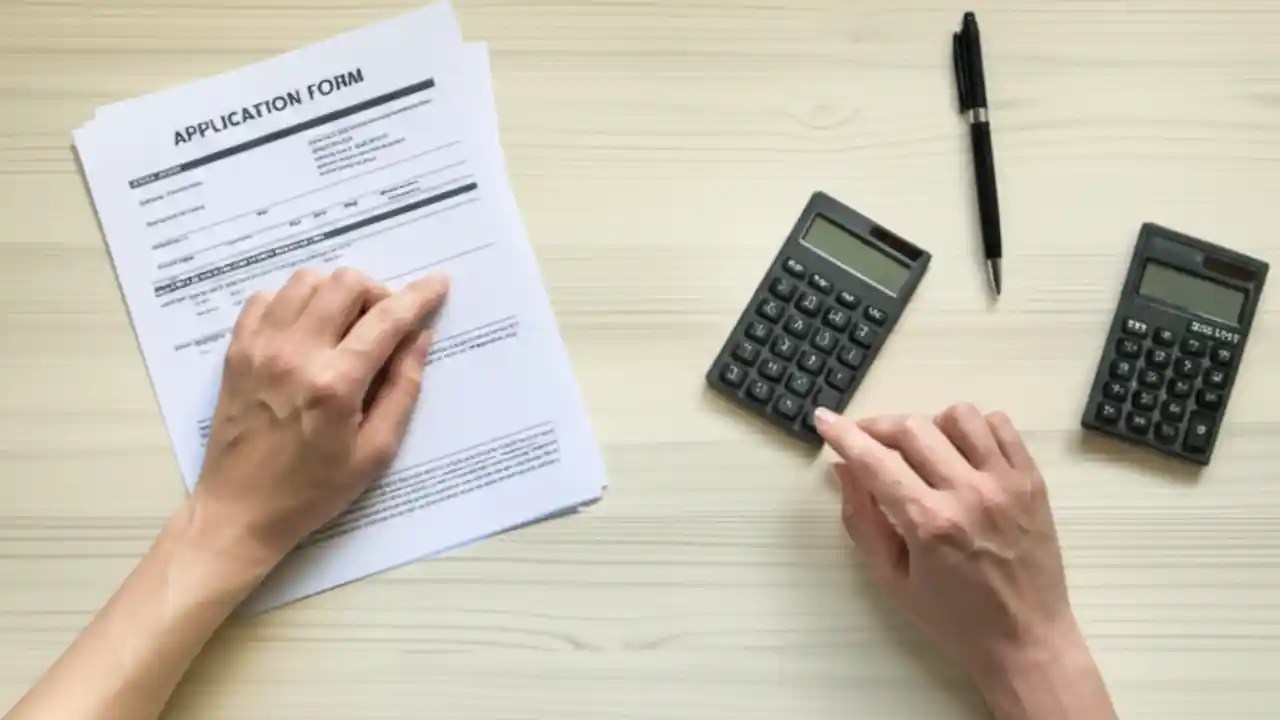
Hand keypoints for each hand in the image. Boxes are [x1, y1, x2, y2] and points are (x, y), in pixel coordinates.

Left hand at [191, 268, 448, 568]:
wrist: (239, 510)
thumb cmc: (314, 490)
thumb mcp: (375, 451)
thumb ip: (403, 389)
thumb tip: (420, 337)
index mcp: (335, 383)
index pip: (386, 319)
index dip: (419, 297)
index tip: (437, 284)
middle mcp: (294, 353)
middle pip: (345, 283)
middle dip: (377, 292)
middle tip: (385, 324)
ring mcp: (259, 347)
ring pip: (306, 280)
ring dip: (336, 293)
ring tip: (346, 325)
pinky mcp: (236, 350)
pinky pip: (268, 297)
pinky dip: (295, 301)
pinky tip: (307, 329)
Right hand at [815, 404, 1114, 719]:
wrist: (1027, 640)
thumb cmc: (954, 618)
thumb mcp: (892, 578)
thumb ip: (862, 520)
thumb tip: (844, 469)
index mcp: (930, 524)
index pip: (876, 461)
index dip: (843, 435)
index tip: (824, 419)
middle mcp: (969, 494)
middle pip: (912, 428)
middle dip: (878, 427)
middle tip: (866, 441)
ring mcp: (1006, 483)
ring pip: (959, 416)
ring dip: (929, 424)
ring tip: (922, 450)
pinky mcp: (1032, 481)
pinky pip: (1001, 426)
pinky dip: (975, 428)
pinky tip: (962, 452)